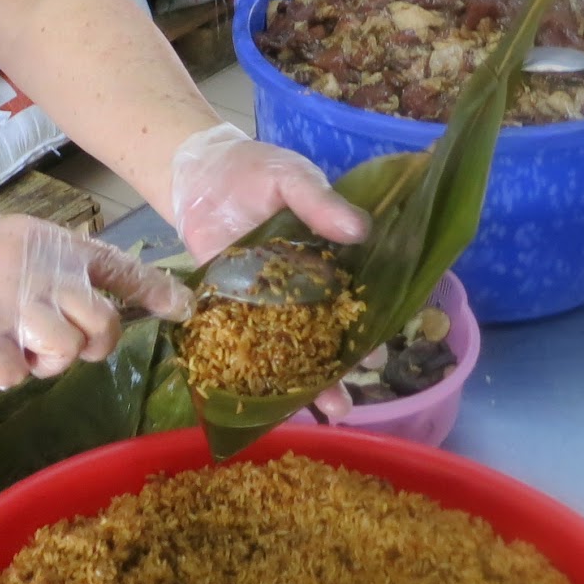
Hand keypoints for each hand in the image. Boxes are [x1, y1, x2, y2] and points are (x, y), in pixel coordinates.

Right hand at [0, 213, 191, 388]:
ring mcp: (15, 304)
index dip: (156, 291)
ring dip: (44, 362)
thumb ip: (55, 271)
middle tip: (59, 344)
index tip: (185, 309)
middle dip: (92, 344)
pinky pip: (14, 377)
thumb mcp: (17, 245)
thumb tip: (93, 308)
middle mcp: (44, 272)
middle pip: (103, 322)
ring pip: (66, 353)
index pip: (119, 268)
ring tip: (14, 345)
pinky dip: (1, 375)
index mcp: (55, 245)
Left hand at [169, 123, 367, 416]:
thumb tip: (359, 228)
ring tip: (327, 412)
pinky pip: (247, 342)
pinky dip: (256, 371)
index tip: (385, 347)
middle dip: (343, 367)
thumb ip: (319, 202)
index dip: (375, 323)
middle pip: (330, 333)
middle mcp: (304, 288)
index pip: (360, 295)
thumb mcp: (291, 177)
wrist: (199, 175)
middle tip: (351, 394)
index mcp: (328, 258)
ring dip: (308, 382)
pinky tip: (267, 400)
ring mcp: (268, 302)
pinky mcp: (231, 307)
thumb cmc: (254, 170)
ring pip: (293, 347)